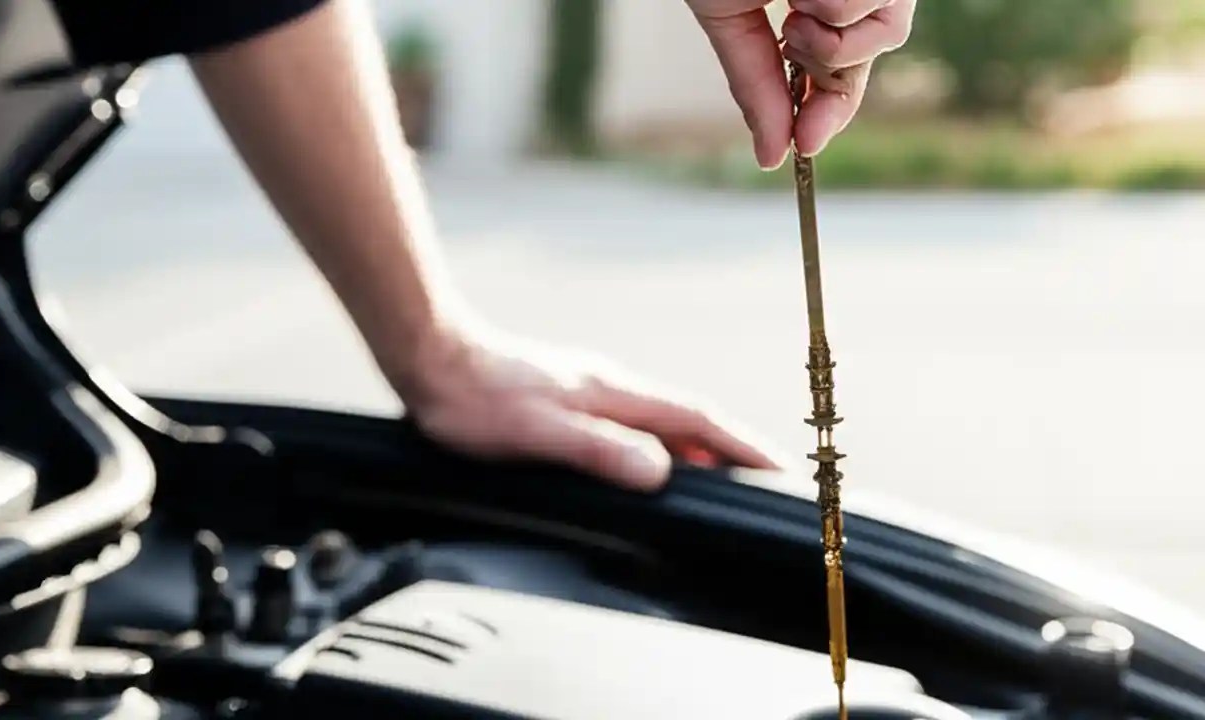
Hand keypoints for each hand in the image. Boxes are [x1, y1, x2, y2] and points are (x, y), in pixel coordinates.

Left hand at [399, 327, 783, 491]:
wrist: (430, 358)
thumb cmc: (474, 400)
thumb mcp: (538, 432)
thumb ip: (599, 450)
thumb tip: (661, 471)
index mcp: (614, 392)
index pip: (697, 418)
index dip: (742, 446)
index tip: (780, 469)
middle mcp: (611, 386)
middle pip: (688, 420)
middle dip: (732, 449)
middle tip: (765, 482)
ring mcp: (591, 390)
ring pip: (661, 422)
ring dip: (697, 448)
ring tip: (721, 481)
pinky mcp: (570, 398)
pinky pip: (634, 424)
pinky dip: (660, 445)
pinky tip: (650, 464)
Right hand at [687, 0, 914, 166]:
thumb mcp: (730, 16)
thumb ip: (755, 85)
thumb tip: (770, 156)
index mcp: (818, 1)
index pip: (840, 70)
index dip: (828, 112)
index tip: (803, 146)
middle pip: (870, 54)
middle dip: (828, 60)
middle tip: (790, 28)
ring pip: (886, 30)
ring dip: (829, 23)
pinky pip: (874, 4)